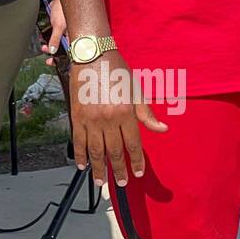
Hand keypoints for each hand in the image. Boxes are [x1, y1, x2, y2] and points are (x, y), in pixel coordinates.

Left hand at [42, 0, 67, 60]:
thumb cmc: (63, 9)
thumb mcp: (58, 26)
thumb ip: (55, 39)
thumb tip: (52, 51)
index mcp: (76, 37)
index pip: (72, 53)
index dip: (62, 60)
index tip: (52, 62)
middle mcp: (73, 36)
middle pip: (65, 50)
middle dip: (55, 54)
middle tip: (47, 59)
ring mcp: (67, 32)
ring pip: (60, 44)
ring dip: (51, 47)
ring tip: (43, 47)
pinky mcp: (62, 28)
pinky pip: (56, 37)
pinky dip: (50, 39)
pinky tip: (43, 39)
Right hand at [69, 50, 167, 187]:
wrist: (92, 55)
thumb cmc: (117, 71)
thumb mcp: (136, 90)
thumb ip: (147, 113)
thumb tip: (162, 130)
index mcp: (126, 113)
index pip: (133, 144)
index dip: (136, 161)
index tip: (138, 173)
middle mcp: (108, 119)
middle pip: (114, 152)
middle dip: (118, 170)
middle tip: (121, 183)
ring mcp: (90, 119)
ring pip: (95, 151)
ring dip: (99, 169)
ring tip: (101, 182)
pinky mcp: (76, 116)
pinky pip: (78, 141)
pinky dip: (80, 155)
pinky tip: (82, 166)